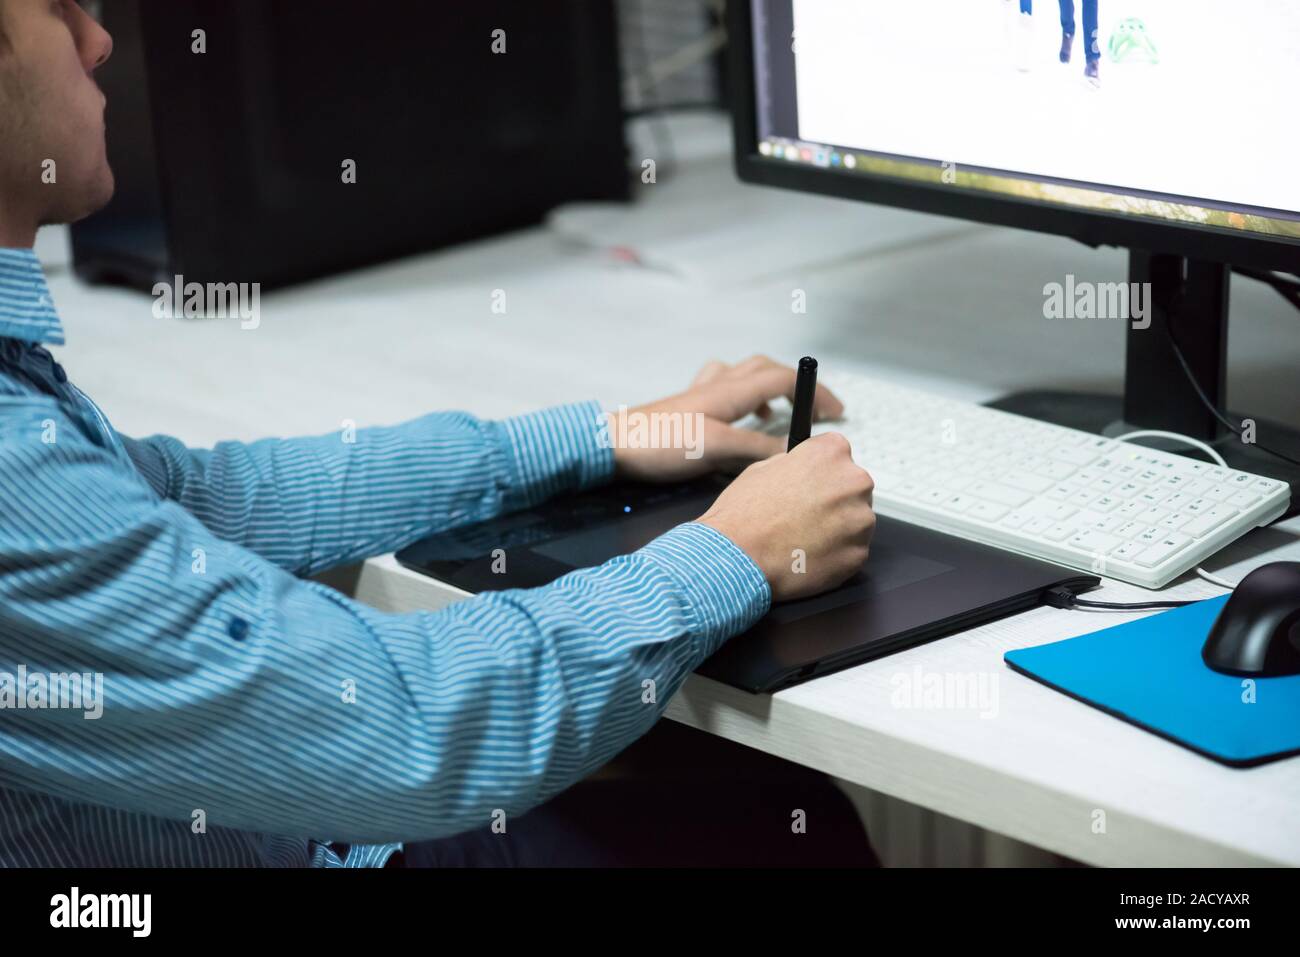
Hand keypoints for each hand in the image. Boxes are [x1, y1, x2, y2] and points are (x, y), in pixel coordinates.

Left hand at [610, 355, 843, 481]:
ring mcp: (700, 395)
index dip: (815, 393)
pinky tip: (734, 419)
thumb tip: (792, 453)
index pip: (785, 379)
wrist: (611, 444)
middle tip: (814, 407)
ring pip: (743, 376)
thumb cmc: (660, 444)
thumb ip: (757, 450)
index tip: (836, 412)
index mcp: (730, 391)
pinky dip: (738, 397)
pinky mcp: (685, 409)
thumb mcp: (717, 450)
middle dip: (796, 385)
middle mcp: (718, 386)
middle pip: (767, 370)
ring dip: (767, 387)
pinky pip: (721, 391)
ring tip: (775, 411)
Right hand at [698, 433, 874, 601]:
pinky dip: (835, 554)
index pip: (837, 452)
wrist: (738, 559)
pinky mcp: (858, 553)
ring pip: (856, 520)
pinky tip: (809, 556)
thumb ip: (793, 464)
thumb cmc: (743, 514)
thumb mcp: (761, 469)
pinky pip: (852, 550)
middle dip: (834, 499)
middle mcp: (853, 482)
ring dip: (837, 528)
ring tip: (803, 538)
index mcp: (830, 453)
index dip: (820, 469)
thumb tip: (801, 470)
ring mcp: (860, 520)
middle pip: (853, 487)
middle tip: (805, 514)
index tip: (811, 482)